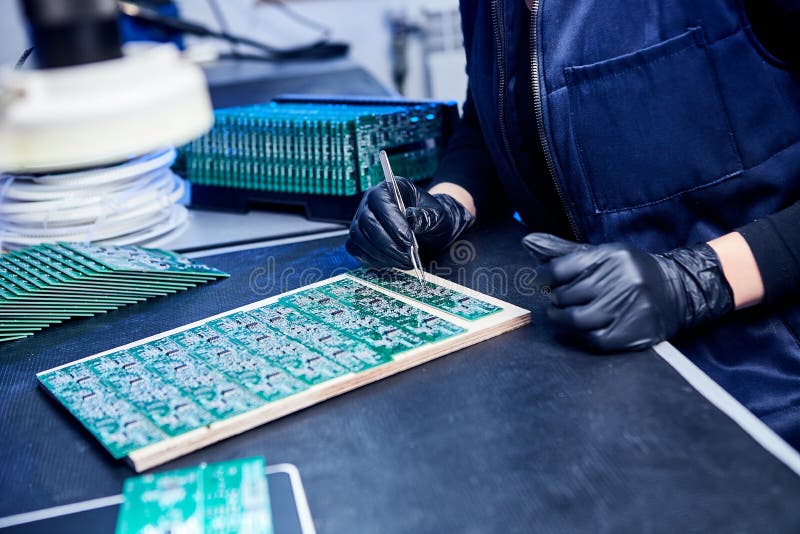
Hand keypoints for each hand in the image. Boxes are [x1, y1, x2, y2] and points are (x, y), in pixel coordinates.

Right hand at [346, 177, 473, 268]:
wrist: (428, 230)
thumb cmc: (431, 218)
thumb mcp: (437, 214)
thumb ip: (426, 216)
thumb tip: (412, 219)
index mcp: (388, 188)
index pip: (380, 201)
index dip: (392, 222)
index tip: (409, 241)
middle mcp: (369, 202)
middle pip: (367, 222)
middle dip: (388, 244)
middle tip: (408, 257)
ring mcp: (361, 221)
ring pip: (360, 238)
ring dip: (383, 254)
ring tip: (405, 261)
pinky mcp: (358, 239)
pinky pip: (357, 250)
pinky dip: (374, 259)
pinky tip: (393, 261)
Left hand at [522, 233, 733, 351]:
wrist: (678, 291)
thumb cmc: (630, 271)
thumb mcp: (604, 254)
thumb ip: (565, 251)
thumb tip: (528, 241)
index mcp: (611, 256)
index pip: (560, 268)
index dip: (544, 277)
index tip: (541, 281)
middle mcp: (621, 280)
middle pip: (566, 295)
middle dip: (556, 298)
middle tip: (557, 299)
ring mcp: (628, 307)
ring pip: (576, 319)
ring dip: (562, 318)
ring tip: (561, 313)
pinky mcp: (632, 332)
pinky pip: (594, 338)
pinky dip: (583, 334)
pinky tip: (584, 326)